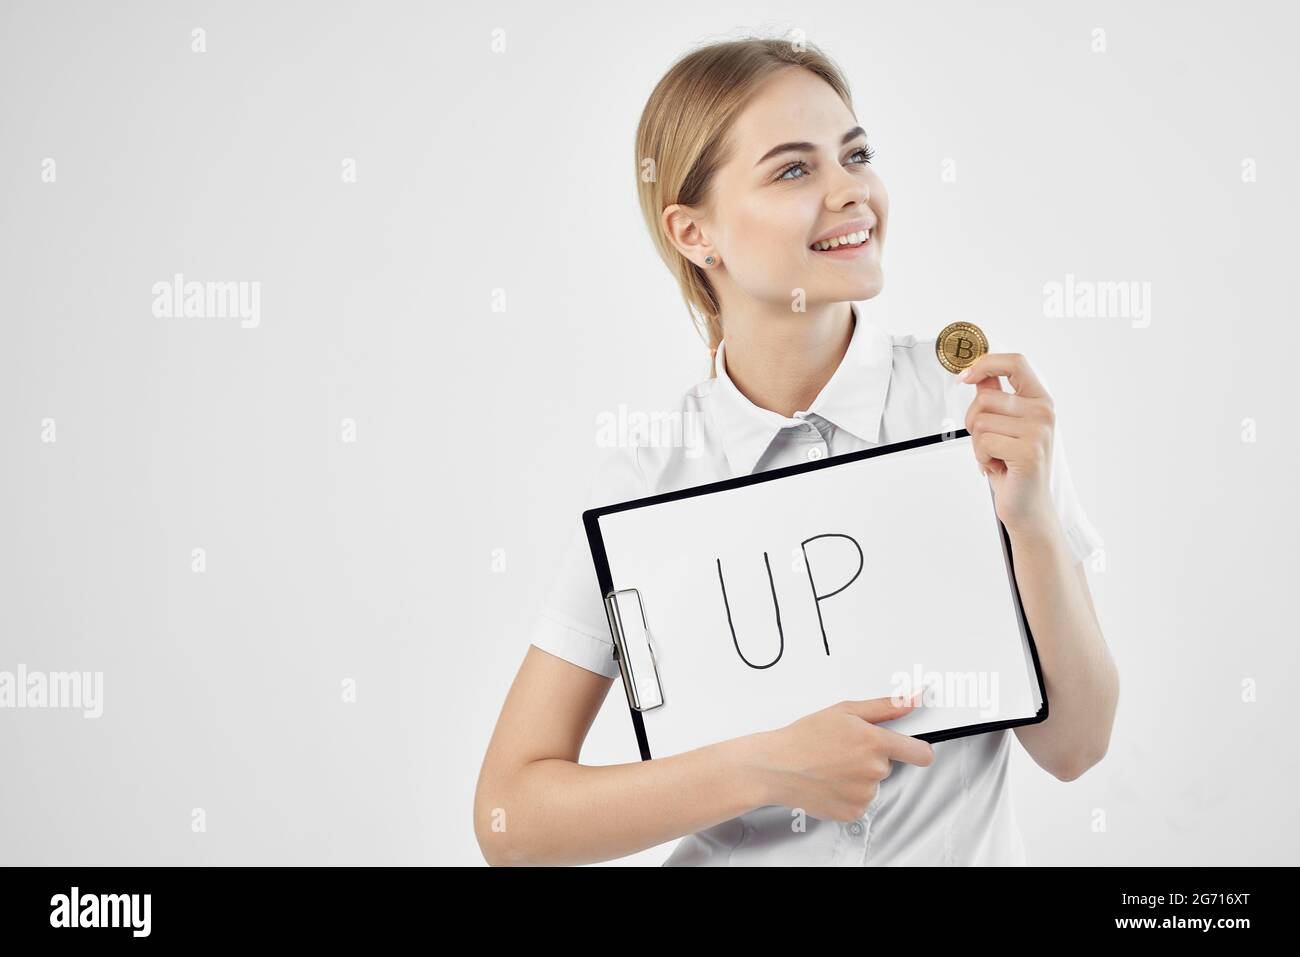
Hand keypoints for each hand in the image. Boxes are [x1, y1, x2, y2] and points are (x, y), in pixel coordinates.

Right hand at [748, 695, 934, 821]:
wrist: (776, 766)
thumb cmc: (805, 737)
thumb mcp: (845, 711)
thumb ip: (885, 707)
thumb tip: (912, 700)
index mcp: (876, 743)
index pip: (921, 753)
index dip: (919, 750)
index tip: (913, 750)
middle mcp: (874, 770)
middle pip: (888, 765)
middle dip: (872, 758)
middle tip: (844, 750)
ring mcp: (864, 794)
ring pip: (873, 784)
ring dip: (858, 777)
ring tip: (832, 766)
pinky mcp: (853, 812)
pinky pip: (860, 802)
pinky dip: (847, 794)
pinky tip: (829, 782)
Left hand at [959, 352, 1056, 537]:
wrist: (1028, 506)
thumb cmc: (1013, 466)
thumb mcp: (1003, 425)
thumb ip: (993, 396)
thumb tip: (976, 373)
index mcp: (1040, 400)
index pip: (1015, 362)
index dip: (986, 363)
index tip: (964, 377)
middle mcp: (1044, 412)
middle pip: (984, 398)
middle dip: (973, 422)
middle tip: (988, 442)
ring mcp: (1038, 432)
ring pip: (980, 422)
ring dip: (978, 443)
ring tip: (996, 456)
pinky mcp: (1028, 452)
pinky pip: (983, 443)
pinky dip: (981, 458)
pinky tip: (998, 467)